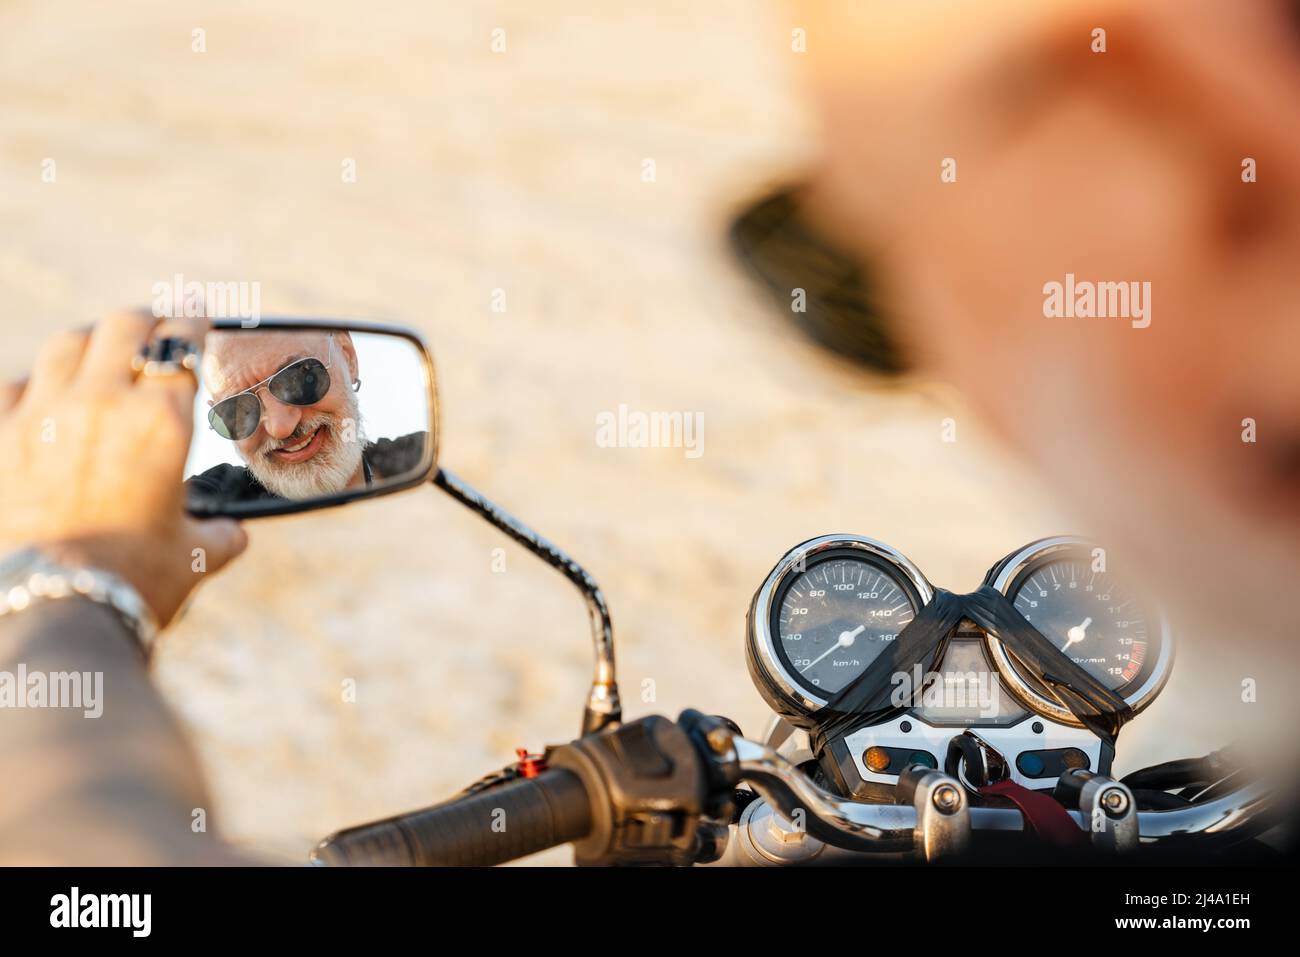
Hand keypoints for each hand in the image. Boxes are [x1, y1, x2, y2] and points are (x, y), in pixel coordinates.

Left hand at [0, 311, 247, 627]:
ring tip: (99, 353)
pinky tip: (39, 397)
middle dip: (143, 322)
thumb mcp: (193, 558)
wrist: (53, 605)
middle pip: (122, 325)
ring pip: (66, 344)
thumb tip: (233, 536)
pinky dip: (32, 385)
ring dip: (89, 343)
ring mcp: (43, 415)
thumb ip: (220, 535)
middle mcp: (103, 403)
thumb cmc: (134, 582)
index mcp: (163, 422)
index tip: (195, 312)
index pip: (182, 343)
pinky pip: (12, 386)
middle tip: (153, 329)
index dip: (192, 320)